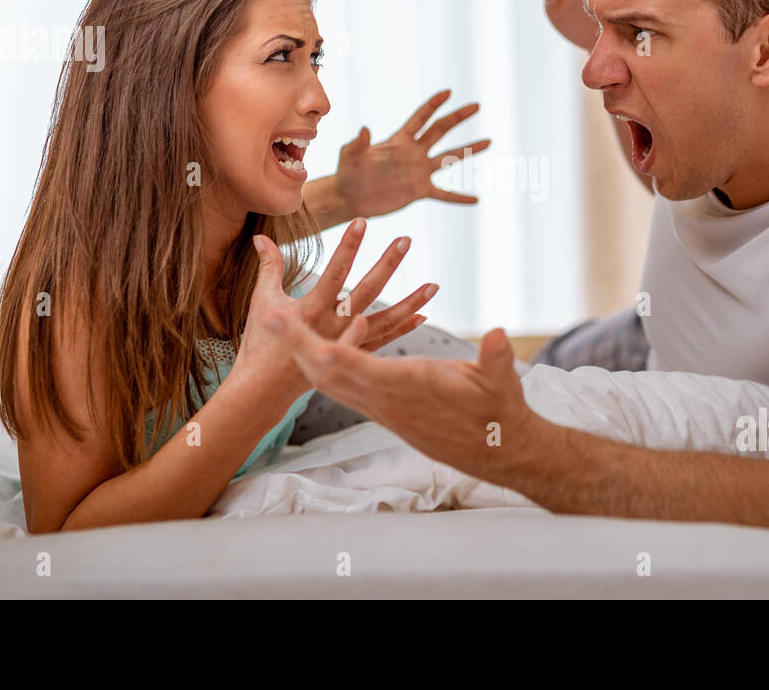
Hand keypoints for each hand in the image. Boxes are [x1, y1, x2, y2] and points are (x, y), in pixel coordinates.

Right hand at [237, 219, 439, 399]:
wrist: (264, 389)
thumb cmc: (262, 342)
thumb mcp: (263, 301)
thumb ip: (269, 268)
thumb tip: (261, 238)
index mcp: (311, 310)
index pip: (335, 271)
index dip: (349, 245)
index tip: (362, 221)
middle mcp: (334, 326)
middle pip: (368, 291)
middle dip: (388, 264)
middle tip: (406, 240)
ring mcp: (347, 343)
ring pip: (386, 321)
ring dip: (411, 303)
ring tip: (434, 285)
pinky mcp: (353, 356)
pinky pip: (383, 341)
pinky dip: (403, 328)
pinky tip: (421, 315)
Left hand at [267, 304, 535, 480]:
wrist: (493, 450)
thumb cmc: (497, 411)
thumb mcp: (501, 381)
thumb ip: (497, 357)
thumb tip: (501, 335)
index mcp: (411, 387)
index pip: (364, 369)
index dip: (335, 352)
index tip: (309, 338)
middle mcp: (388, 400)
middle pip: (330, 373)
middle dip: (297, 346)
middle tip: (268, 317)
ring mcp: (382, 408)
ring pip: (330, 382)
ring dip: (302, 355)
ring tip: (279, 329)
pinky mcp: (383, 410)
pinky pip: (344, 387)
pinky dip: (324, 366)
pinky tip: (312, 351)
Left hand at [332, 90, 490, 218]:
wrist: (349, 197)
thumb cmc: (347, 172)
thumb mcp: (350, 155)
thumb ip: (358, 143)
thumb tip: (364, 129)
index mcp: (400, 141)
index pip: (421, 118)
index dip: (433, 104)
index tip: (449, 91)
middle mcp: (413, 153)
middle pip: (441, 130)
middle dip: (458, 117)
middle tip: (476, 106)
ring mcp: (419, 172)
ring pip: (449, 158)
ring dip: (468, 150)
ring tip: (488, 142)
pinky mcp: (419, 191)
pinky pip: (444, 194)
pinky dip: (459, 197)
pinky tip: (475, 200)